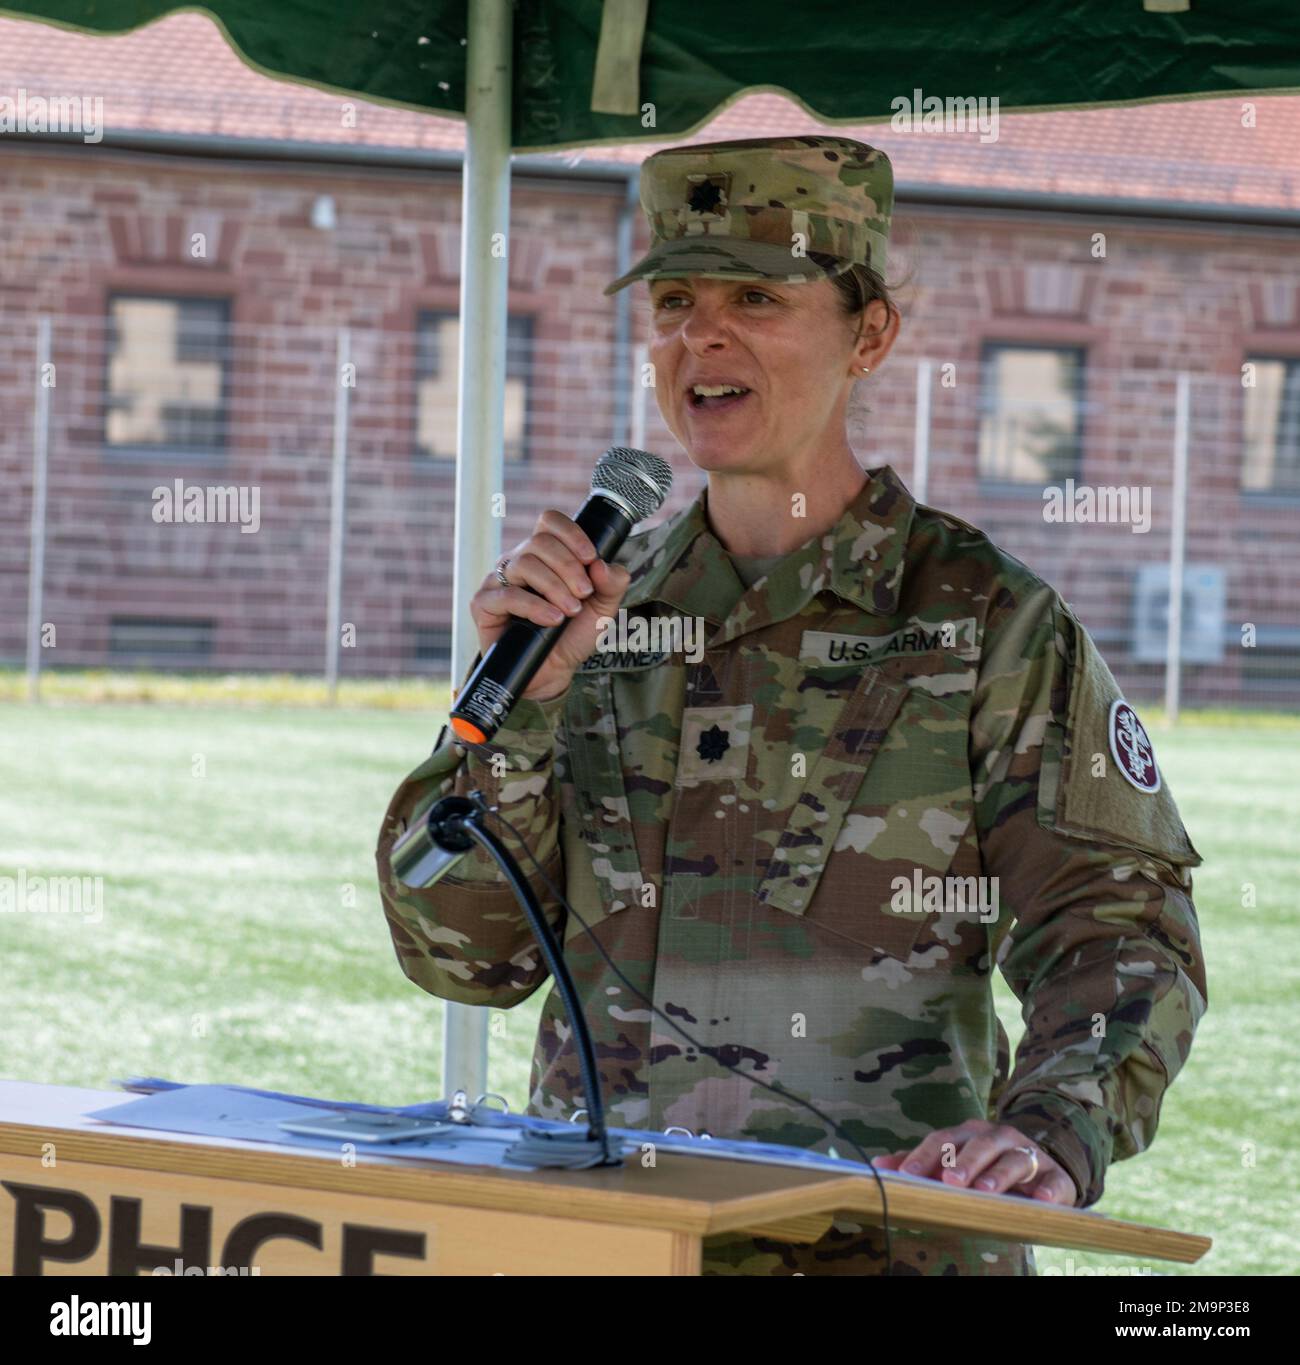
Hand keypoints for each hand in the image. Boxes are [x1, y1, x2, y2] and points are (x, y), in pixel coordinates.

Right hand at [469, 509, 631, 701]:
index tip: (591, 558)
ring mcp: (499, 581)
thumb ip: (612, 584)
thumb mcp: (602, 609)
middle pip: (540, 542)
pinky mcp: (484, 604)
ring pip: (524, 564)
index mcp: (545, 554)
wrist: (553, 672)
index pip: (549, 522)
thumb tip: (602, 565)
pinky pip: (506, 595)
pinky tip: (552, 619)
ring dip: (554, 587)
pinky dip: (534, 606)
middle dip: (569, 567)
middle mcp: (519, 561)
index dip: (571, 533)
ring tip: (570, 611)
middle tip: (584, 594)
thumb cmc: (572, 635)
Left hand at [873, 1119, 1078, 1204]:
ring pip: (1014, 1159)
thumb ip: (920, 1164)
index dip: (925, 1156)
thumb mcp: (954, 1161)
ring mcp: (1030, 1154)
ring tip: (985, 1191)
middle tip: (948, 1181)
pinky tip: (1039, 1199)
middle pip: (979, 1145)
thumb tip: (877, 1167)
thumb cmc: (987, 1166)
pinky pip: (1055, 1182)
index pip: (943, 1140)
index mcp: (969, 1133)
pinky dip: (1048, 1190)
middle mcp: (999, 1137)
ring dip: (998, 1174)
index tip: (906, 1175)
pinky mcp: (1057, 1177)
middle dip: (963, 1162)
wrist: (1042, 1167)